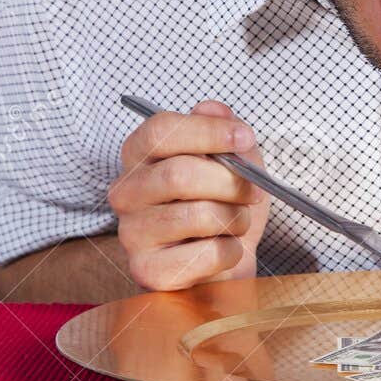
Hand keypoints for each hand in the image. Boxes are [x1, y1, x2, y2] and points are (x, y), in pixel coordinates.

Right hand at [107, 101, 268, 290]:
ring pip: (197, 215)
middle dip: (231, 182)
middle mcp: (126, 192)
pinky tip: (225, 250)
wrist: (224, 267)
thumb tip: (214, 109)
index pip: (161, 130)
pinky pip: (205, 254)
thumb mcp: (234, 164)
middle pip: (180, 173)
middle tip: (253, 192)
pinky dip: (231, 251)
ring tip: (236, 222)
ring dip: (235, 218)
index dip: (208, 131)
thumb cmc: (224, 208)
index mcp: (140, 155)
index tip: (244, 138)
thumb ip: (225, 134)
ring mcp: (131, 233)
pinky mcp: (147, 271)